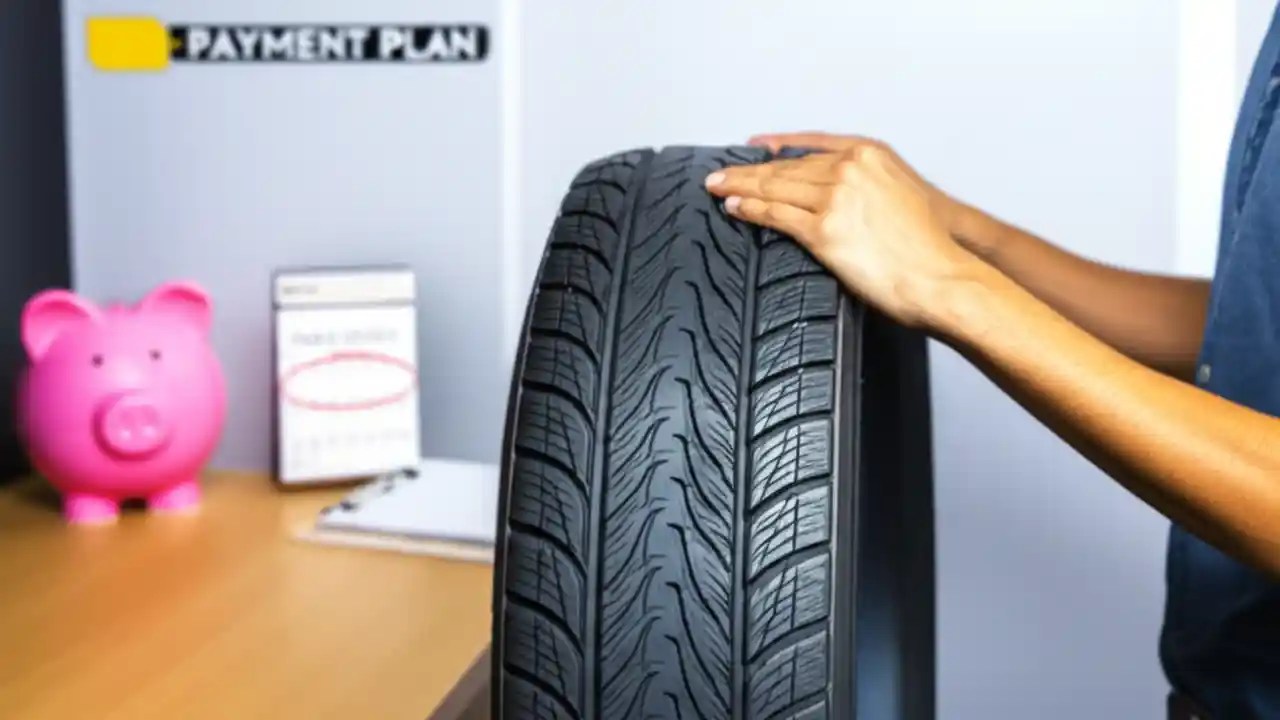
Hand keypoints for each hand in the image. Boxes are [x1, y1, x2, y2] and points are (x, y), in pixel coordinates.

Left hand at [705, 141, 985, 330]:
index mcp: (869, 154)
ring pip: (775, 187)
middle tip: (720, 173)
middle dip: (749, 170)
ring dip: (741, 187)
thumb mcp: (902, 194)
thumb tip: (836, 198)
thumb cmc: (928, 244)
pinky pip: (776, 215)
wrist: (941, 273)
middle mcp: (849, 168)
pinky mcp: (824, 230)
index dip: (779, 146)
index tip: (755, 146)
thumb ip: (867, 186)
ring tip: (717, 188)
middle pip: (786, 167)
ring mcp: (835, 198)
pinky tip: (735, 207)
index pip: (811, 146)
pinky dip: (751, 210)